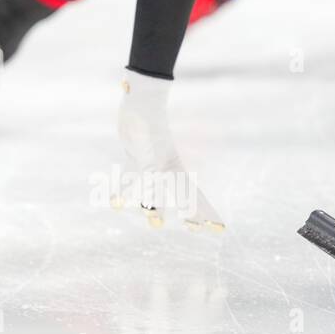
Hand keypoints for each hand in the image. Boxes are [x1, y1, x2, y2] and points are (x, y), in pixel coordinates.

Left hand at [115, 72, 223, 230]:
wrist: (139, 105)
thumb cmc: (148, 128)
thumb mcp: (149, 155)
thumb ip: (149, 180)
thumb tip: (149, 203)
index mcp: (175, 170)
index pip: (194, 197)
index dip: (206, 213)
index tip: (220, 228)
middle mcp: (166, 169)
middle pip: (181, 195)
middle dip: (190, 211)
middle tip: (194, 227)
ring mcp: (151, 164)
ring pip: (155, 190)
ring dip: (153, 205)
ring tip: (154, 221)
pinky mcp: (135, 158)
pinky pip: (130, 178)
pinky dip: (124, 189)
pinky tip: (114, 200)